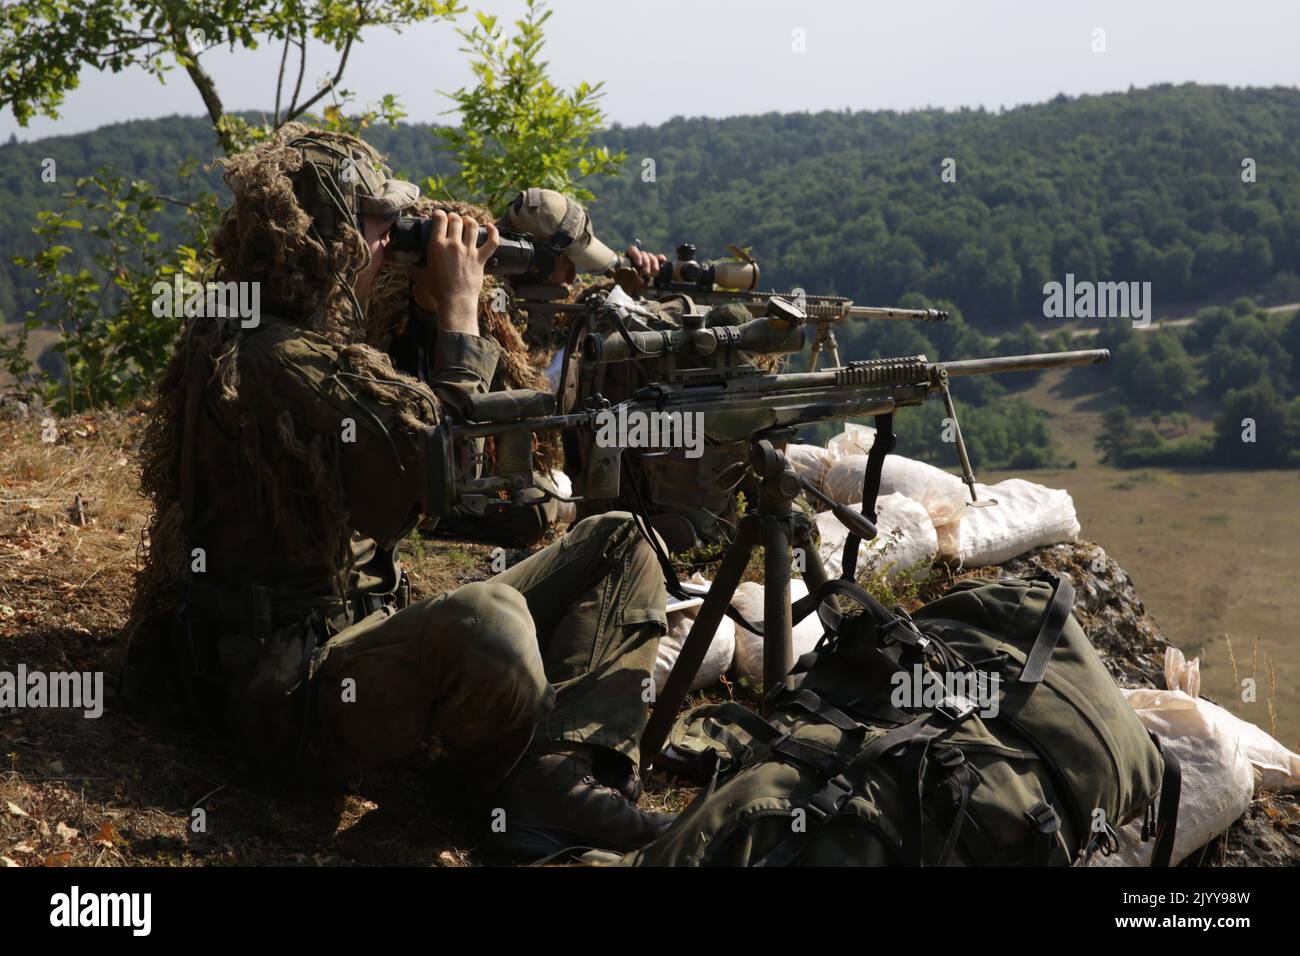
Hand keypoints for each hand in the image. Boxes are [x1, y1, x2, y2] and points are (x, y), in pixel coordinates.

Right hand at [409, 210, 500, 334]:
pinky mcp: (480, 258)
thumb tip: (408, 265)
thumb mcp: (420, 277)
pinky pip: (491, 242)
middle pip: (456, 220)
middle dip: (453, 217)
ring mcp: (469, 250)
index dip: (440, 214)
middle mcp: (454, 244)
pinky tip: (491, 226)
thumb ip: (413, 268)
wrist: (455, 301)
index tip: (439, 215)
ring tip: (466, 221)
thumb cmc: (437, 290)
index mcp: (437, 245)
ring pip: (472, 226)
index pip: (440, 219)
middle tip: (452, 220)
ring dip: (469, 220)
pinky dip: (493, 232)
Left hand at [625, 245, 666, 284]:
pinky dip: (661, 259)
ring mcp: (647, 260)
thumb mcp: (627, 283)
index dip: (636, 255)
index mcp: (629, 258)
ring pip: (651, 257)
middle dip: (646, 263)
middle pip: (644, 254)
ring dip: (654, 264)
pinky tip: (663, 260)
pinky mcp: (654, 264)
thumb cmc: (628, 285)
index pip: (632, 250)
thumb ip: (633, 280)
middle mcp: (638, 257)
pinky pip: (659, 258)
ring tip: (654, 274)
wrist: (634, 290)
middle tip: (646, 273)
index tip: (639, 264)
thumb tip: (641, 280)